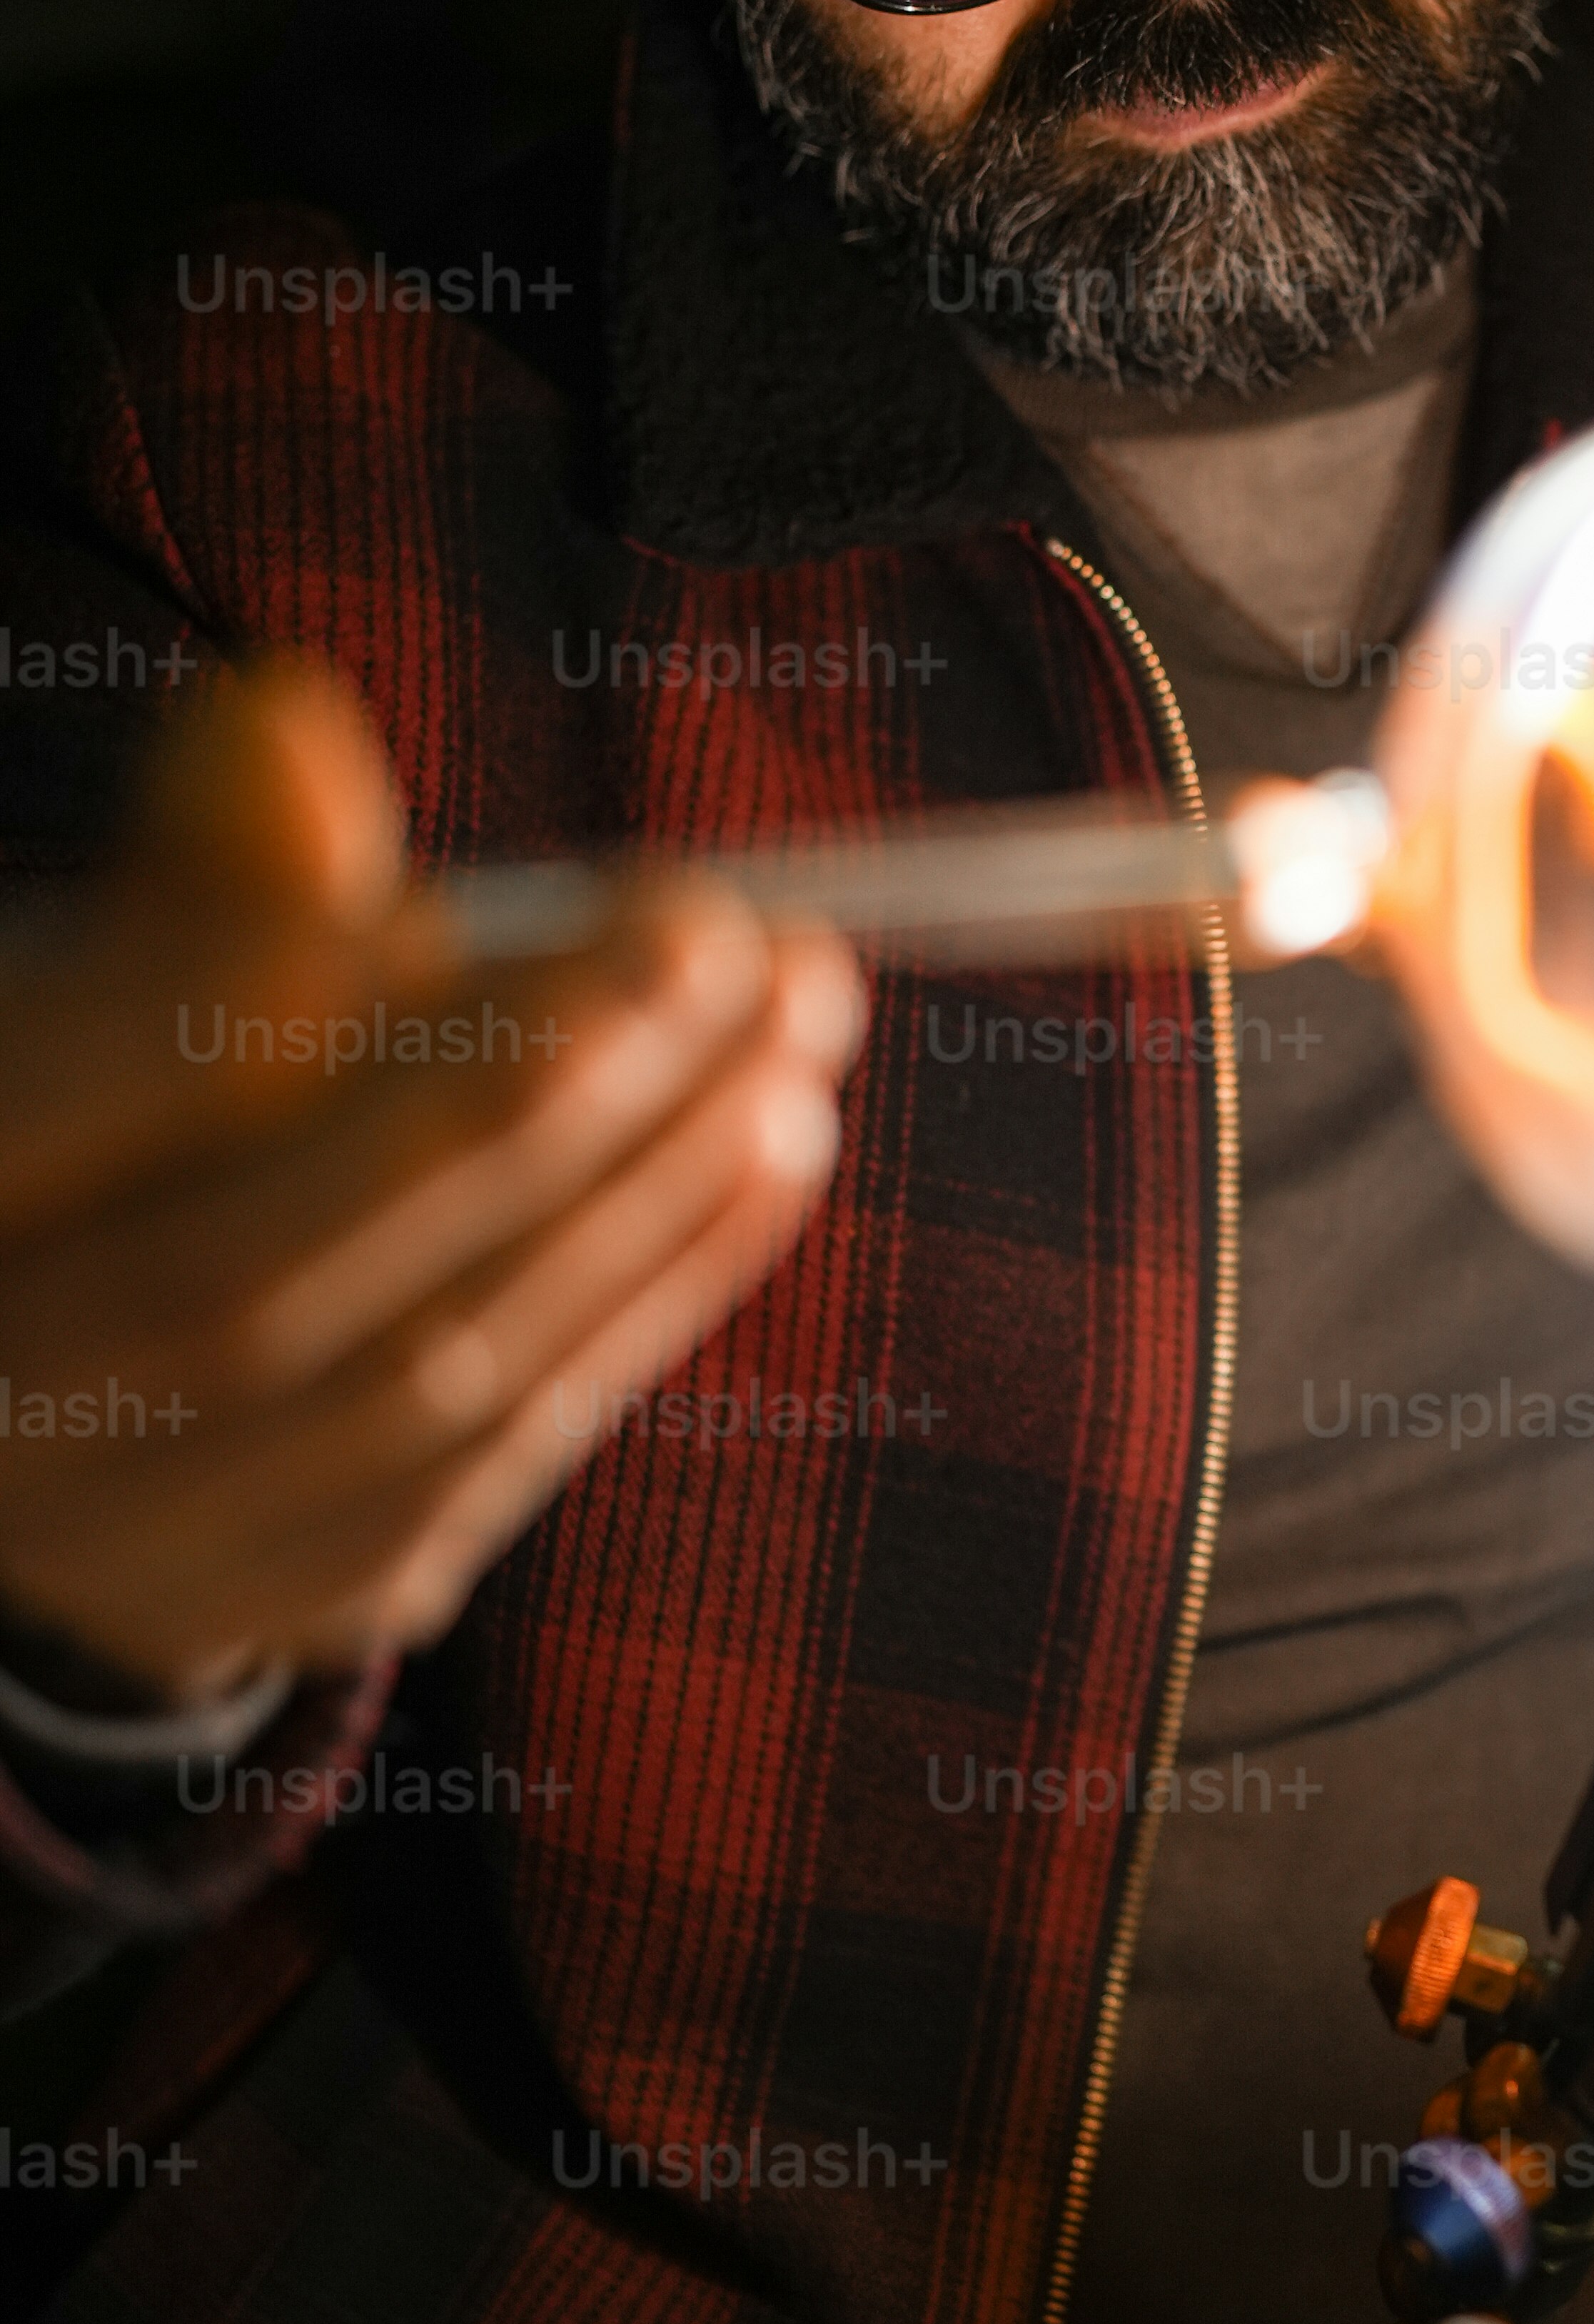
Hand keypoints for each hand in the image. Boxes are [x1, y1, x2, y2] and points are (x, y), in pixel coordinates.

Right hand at [0, 656, 863, 1705]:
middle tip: (713, 938)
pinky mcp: (287, 1595)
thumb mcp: (108, 997)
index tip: (432, 911)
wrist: (46, 1427)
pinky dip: (647, 1292)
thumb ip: (194, 881)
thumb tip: (285, 727)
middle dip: (508, 1096)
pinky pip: (491, 1455)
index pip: (29, 1110)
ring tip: (787, 1026)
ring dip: (635, 1190)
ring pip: (409, 1377)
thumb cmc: (107, 1142)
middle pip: (251, 1271)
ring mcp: (130, 1539)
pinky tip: (766, 1150)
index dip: (210, 1016)